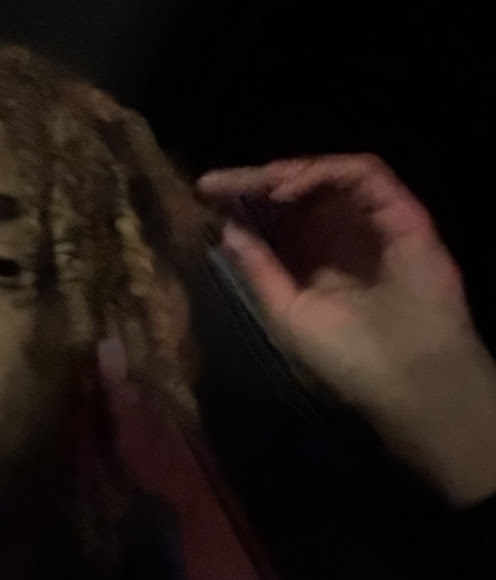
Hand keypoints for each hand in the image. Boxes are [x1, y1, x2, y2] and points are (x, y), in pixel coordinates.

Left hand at [197, 154, 495, 505]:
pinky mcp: (399, 212)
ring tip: (253, 186)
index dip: (239, 206)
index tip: (204, 195)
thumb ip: (258, 270)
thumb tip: (225, 231)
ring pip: (325, 178)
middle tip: (215, 183)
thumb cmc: (344, 357)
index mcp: (308, 263)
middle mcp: (336, 237)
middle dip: (252, 184)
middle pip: (292, 194)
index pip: (270, 222)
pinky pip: (362, 173)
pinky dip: (323, 172)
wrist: (407, 376)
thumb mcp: (286, 313)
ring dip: (285, 174)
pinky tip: (287, 189)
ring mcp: (368, 221)